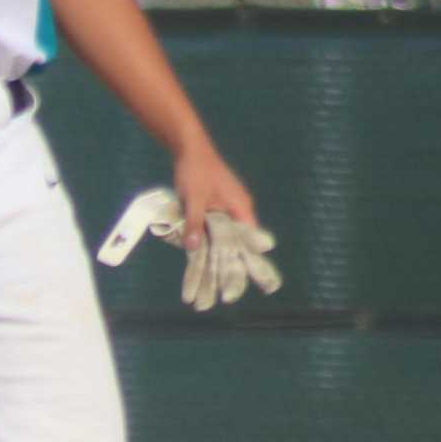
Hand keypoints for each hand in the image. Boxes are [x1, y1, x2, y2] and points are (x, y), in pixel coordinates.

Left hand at [96, 186, 282, 310]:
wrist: (189, 148)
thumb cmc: (196, 171)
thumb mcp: (193, 199)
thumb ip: (194, 223)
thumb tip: (193, 248)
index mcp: (241, 209)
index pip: (251, 242)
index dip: (248, 262)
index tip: (242, 283)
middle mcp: (239, 211)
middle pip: (239, 244)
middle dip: (232, 265)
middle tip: (225, 293)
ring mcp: (228, 209)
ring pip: (226, 238)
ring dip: (218, 255)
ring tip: (210, 281)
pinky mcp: (216, 207)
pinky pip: (216, 229)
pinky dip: (210, 241)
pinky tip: (200, 256)